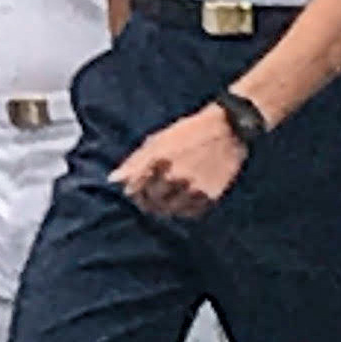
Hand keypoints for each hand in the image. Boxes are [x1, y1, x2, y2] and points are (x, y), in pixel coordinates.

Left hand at [112, 104, 249, 219]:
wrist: (227, 129)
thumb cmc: (188, 132)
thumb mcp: (157, 140)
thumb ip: (134, 162)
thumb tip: (113, 180)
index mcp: (158, 161)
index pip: (134, 190)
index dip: (133, 192)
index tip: (136, 190)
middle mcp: (175, 176)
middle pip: (151, 202)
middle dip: (147, 200)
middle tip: (152, 196)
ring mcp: (194, 187)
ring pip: (170, 210)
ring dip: (165, 207)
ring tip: (168, 197)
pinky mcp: (211, 195)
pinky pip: (190, 212)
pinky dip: (184, 209)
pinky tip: (184, 198)